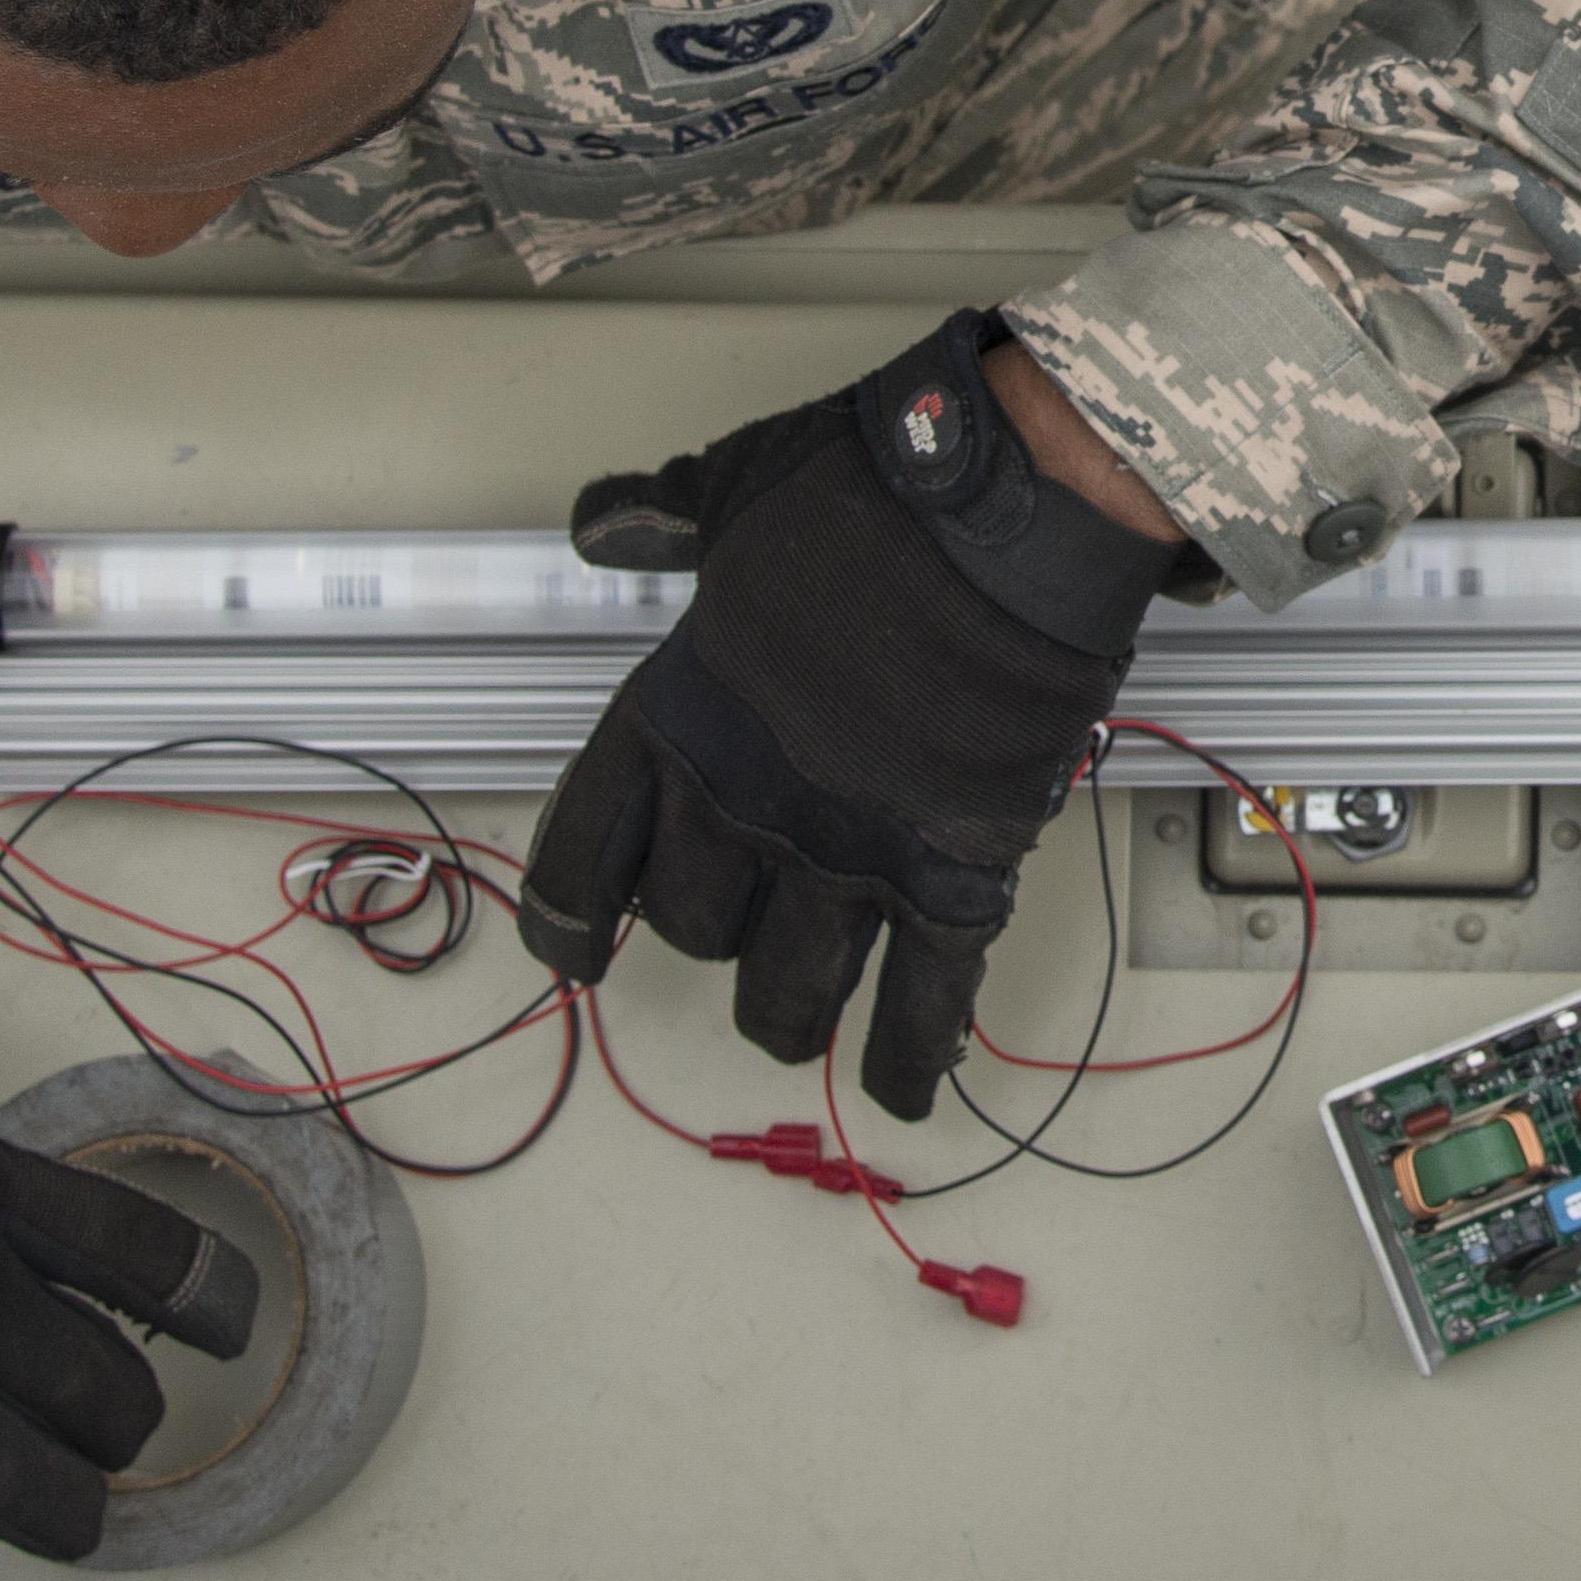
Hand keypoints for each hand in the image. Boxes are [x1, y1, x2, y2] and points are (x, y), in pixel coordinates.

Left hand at [519, 310, 1189, 1115]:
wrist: (1010, 513)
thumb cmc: (870, 493)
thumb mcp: (734, 490)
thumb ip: (663, 521)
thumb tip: (607, 519)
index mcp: (673, 722)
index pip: (584, 858)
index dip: (570, 922)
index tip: (575, 952)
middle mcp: (744, 807)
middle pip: (696, 932)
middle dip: (712, 935)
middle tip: (740, 921)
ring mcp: (848, 851)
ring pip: (788, 994)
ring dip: (788, 1014)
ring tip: (798, 1015)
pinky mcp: (951, 875)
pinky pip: (920, 1001)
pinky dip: (908, 1057)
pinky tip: (900, 1089)